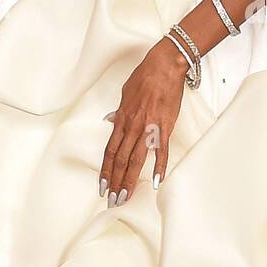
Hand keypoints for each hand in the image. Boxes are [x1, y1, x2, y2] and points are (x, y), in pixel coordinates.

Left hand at [100, 38, 188, 206]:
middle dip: (115, 182)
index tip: (102, 186)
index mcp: (122, 119)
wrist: (164, 66)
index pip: (110, 150)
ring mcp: (148, 128)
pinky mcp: (164, 127)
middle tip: (111, 200)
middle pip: (120, 159)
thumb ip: (119, 110)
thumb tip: (110, 120)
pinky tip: (156, 182)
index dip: (105, 170)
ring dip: (130, 180)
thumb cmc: (145, 76)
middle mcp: (132, 126)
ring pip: (136, 159)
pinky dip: (158, 167)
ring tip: (125, 197)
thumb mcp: (125, 92)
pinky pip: (161, 151)